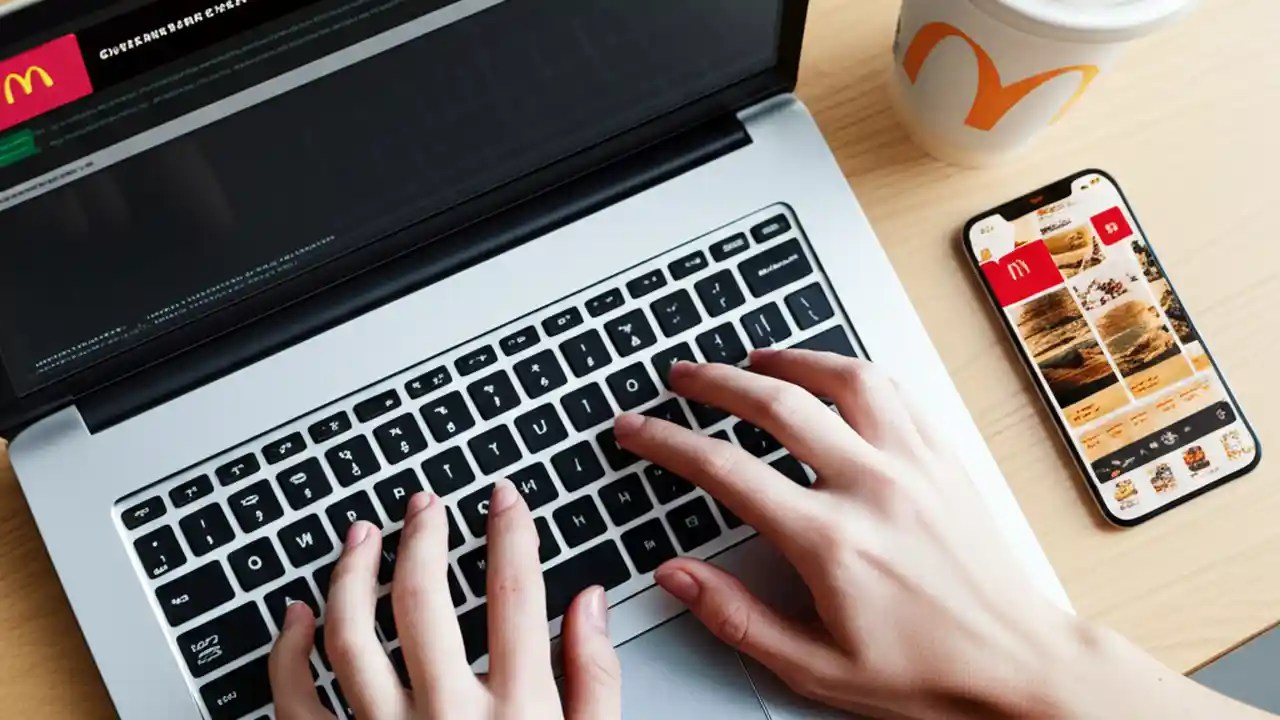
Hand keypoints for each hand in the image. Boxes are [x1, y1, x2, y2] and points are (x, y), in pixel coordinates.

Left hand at [267, 481, 620, 719]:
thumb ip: (597, 679)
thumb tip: (590, 602)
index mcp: (517, 712)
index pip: (514, 594)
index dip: (511, 532)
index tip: (504, 498)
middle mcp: (446, 718)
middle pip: (424, 599)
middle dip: (424, 535)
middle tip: (424, 504)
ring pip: (350, 635)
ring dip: (351, 572)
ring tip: (360, 535)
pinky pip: (294, 700)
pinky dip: (286, 650)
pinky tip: (296, 613)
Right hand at [613, 350, 1088, 717]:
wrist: (1019, 666)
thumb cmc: (926, 672)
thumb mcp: (814, 667)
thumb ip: (736, 617)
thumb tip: (677, 575)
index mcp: (830, 540)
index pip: (725, 470)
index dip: (667, 442)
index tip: (638, 430)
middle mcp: (871, 487)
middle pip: (775, 403)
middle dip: (714, 383)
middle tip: (681, 378)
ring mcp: (913, 464)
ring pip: (841, 378)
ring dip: (788, 358)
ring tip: (753, 357)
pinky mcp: (944, 458)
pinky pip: (893, 391)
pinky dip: (850, 371)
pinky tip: (831, 374)